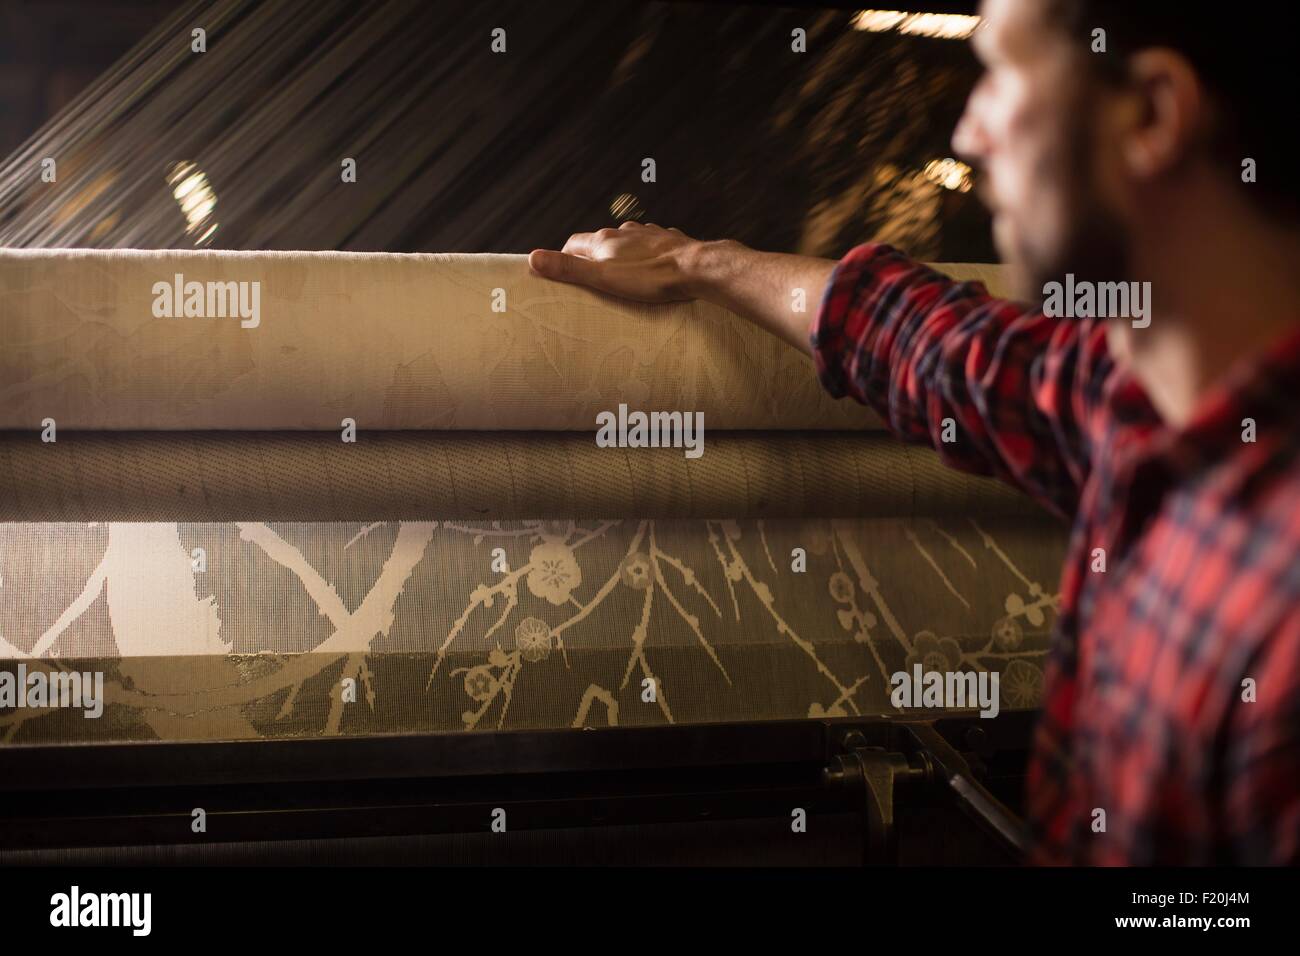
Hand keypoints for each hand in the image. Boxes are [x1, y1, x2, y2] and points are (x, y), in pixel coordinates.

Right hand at [528, 222, 702, 302]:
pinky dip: (646, 257)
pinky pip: (652, 247)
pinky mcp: (669, 242)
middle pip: (600, 243)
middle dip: (593, 260)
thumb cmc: (650, 278)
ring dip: (621, 257)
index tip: (564, 274)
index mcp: (605, 241)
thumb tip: (533, 258)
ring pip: (627, 243)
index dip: (565, 258)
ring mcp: (649, 234)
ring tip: (623, 279)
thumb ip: (568, 269)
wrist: (696, 268)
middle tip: (593, 282)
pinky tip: (652, 271)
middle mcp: (625, 232)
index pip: (573, 243)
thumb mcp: (603, 278)